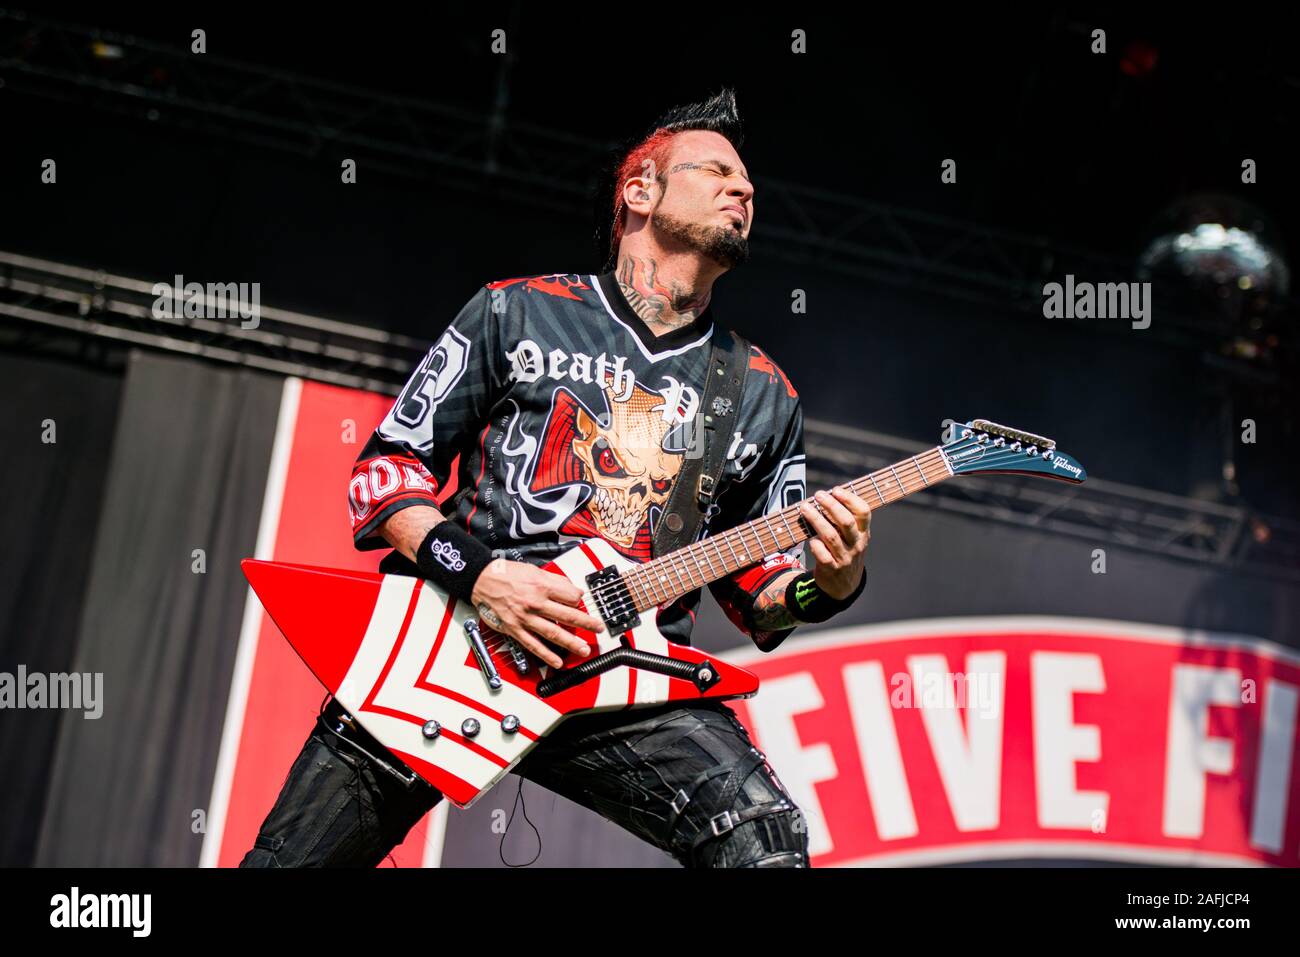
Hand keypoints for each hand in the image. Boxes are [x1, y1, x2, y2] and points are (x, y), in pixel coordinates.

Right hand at [470, 558, 603, 667]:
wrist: (482, 580)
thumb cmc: (506, 574)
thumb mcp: (534, 570)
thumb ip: (555, 581)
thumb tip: (573, 590)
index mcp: (542, 586)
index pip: (570, 596)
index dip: (578, 599)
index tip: (580, 602)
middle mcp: (535, 603)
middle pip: (567, 615)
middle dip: (586, 623)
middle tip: (598, 628)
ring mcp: (525, 618)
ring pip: (553, 632)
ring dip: (571, 642)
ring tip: (584, 650)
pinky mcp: (515, 630)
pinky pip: (533, 645)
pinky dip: (546, 655)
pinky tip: (557, 661)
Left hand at [799, 486, 871, 599]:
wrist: (845, 585)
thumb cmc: (846, 553)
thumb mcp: (854, 538)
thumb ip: (846, 520)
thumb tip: (828, 496)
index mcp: (863, 533)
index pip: (864, 512)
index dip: (850, 499)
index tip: (836, 490)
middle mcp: (856, 544)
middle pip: (846, 521)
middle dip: (831, 505)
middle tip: (818, 495)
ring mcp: (844, 557)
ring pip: (830, 536)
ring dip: (816, 519)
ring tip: (805, 508)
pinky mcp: (831, 569)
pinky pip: (822, 554)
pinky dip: (815, 544)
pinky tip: (809, 538)